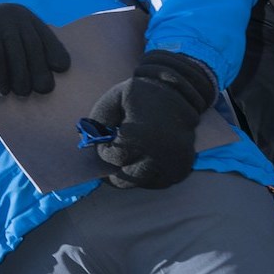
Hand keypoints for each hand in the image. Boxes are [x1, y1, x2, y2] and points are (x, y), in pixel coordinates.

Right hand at [0, 1, 70, 98]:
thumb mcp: (8, 37)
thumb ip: (23, 49)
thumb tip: (42, 81)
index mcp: (26, 18)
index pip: (46, 35)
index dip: (55, 51)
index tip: (61, 69)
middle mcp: (15, 15)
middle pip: (32, 46)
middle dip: (39, 70)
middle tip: (43, 90)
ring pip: (14, 54)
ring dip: (20, 78)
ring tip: (22, 93)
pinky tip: (1, 90)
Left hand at [85, 51, 218, 188]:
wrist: (178, 90)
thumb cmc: (142, 93)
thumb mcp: (114, 98)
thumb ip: (97, 120)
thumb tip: (90, 143)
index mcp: (141, 136)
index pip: (113, 158)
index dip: (105, 150)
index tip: (107, 139)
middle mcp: (160, 154)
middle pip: (126, 179)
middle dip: (115, 169)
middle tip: (112, 157)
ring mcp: (175, 164)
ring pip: (141, 182)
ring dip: (133, 172)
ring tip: (132, 153)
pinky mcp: (183, 168)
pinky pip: (159, 182)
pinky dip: (150, 174)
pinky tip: (147, 157)